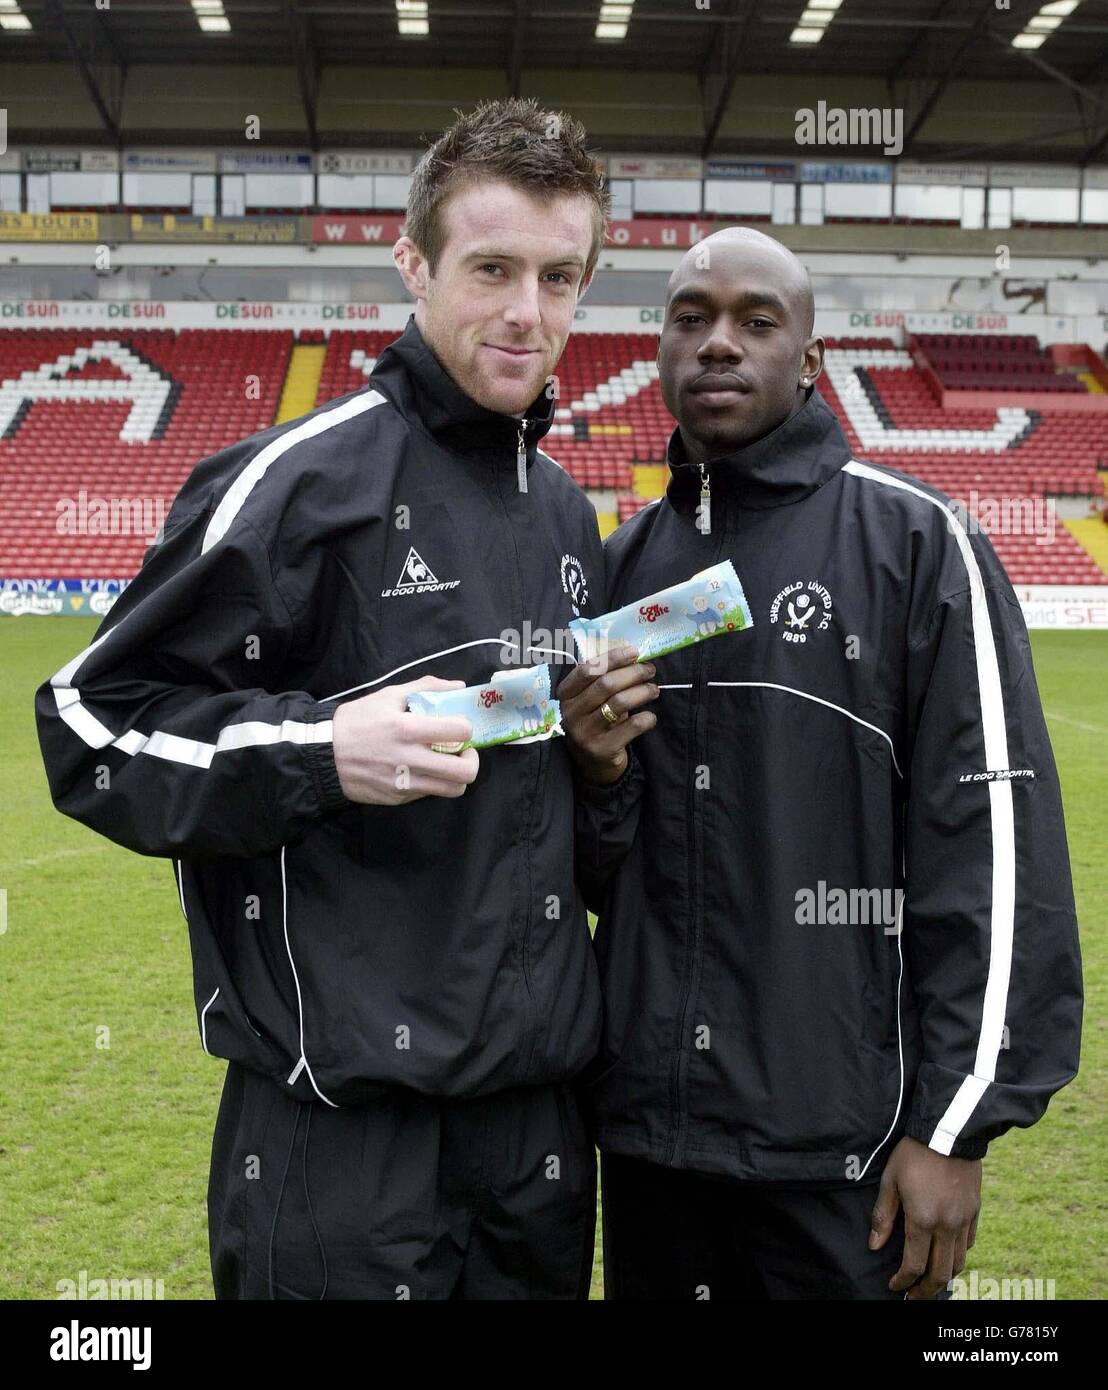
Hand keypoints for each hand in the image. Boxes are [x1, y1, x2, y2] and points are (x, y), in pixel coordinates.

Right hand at [331, 677, 479, 805]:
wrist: (323, 755)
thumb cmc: (356, 721)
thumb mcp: (388, 695)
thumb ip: (425, 687)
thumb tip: (458, 686)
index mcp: (408, 729)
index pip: (459, 731)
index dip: (467, 728)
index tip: (460, 727)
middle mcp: (410, 759)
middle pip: (464, 771)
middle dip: (472, 760)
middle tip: (463, 751)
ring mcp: (405, 783)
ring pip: (453, 789)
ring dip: (457, 776)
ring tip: (448, 764)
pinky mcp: (398, 798)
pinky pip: (429, 794)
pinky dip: (433, 783)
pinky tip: (422, 771)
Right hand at [559, 644, 659, 786]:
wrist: (591, 762)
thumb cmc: (595, 720)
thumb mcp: (590, 699)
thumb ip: (603, 679)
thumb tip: (633, 656)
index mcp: (565, 695)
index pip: (588, 670)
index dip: (613, 658)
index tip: (634, 652)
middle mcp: (570, 713)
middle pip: (606, 684)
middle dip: (633, 673)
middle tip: (650, 670)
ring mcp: (584, 732)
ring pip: (620, 702)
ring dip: (643, 692)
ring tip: (654, 690)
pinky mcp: (601, 749)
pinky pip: (631, 726)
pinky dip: (646, 718)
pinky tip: (651, 716)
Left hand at [870, 1135, 981, 1299]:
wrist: (948, 1132)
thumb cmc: (914, 1153)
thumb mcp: (891, 1181)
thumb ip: (883, 1216)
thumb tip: (874, 1245)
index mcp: (923, 1220)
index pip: (914, 1265)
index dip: (903, 1281)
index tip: (894, 1286)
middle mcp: (948, 1226)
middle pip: (941, 1273)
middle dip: (926, 1290)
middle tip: (914, 1297)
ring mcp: (964, 1220)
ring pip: (959, 1263)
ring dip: (944, 1277)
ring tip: (930, 1282)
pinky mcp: (975, 1211)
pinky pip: (969, 1244)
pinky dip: (958, 1256)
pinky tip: (947, 1254)